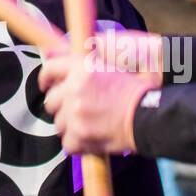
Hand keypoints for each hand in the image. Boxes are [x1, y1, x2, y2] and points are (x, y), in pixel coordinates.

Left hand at [39, 29, 162, 155]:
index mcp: (81, 67)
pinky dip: (77, 144)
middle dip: (61, 107)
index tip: (47, 86)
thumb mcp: (108, 64)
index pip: (49, 69)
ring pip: (58, 123)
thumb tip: (46, 51)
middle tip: (76, 110)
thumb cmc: (133, 91)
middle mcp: (75, 88)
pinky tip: (91, 138)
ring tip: (89, 124)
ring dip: (70, 126)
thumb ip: (77, 59)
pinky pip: (67, 142)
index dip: (45, 79)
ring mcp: (76, 112)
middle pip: (50, 101)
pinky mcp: (80, 134)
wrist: (149, 116)